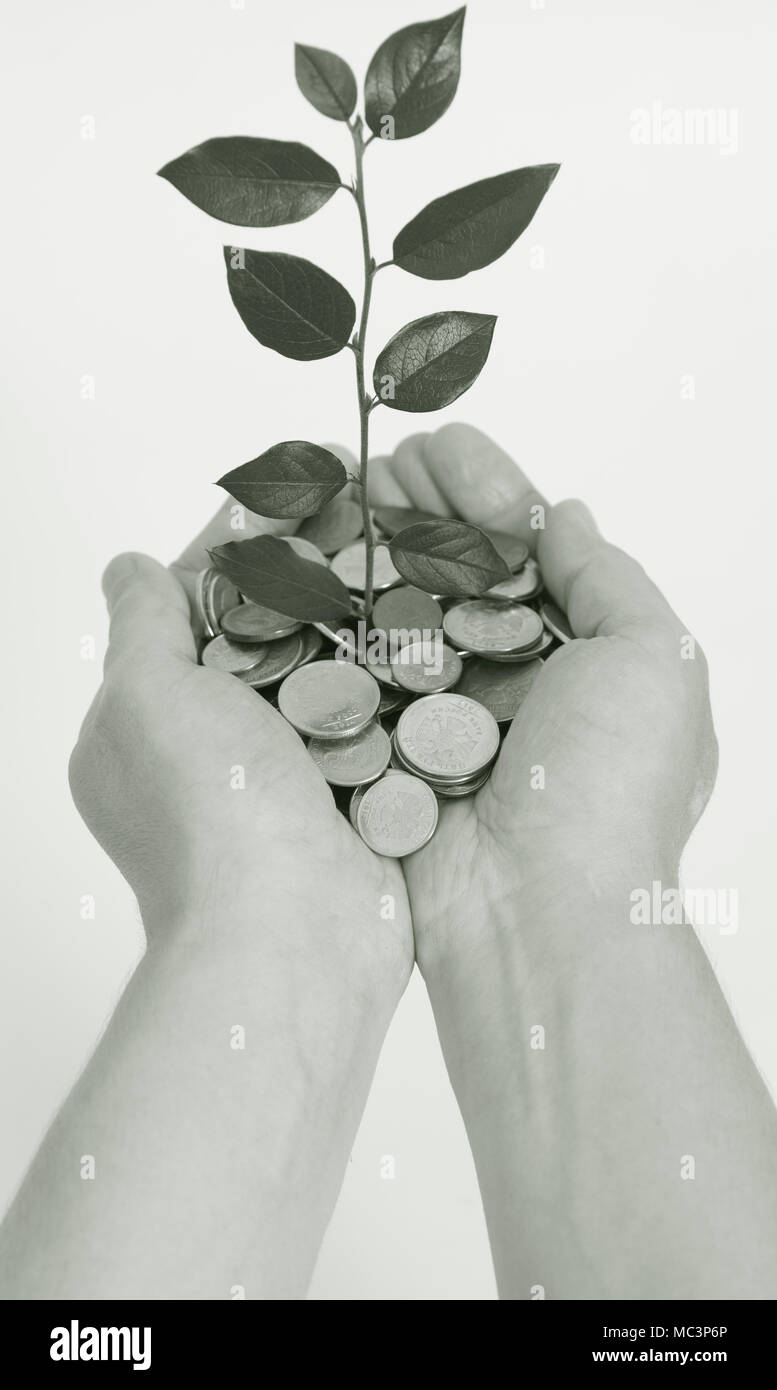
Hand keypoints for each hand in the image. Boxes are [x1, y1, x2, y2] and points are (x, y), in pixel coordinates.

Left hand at [68, 452, 412, 1004]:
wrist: (293, 935)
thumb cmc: (207, 814)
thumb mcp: (143, 699)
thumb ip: (141, 625)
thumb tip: (127, 565)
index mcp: (151, 722)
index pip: (196, 606)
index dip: (244, 544)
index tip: (298, 492)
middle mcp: (220, 747)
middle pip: (271, 632)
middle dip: (316, 574)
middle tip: (373, 512)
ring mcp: (292, 775)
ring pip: (332, 670)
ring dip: (366, 618)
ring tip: (416, 548)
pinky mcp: (357, 796)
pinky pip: (379, 719)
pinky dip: (403, 676)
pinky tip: (443, 622)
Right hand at [368, 424, 717, 972]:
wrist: (538, 912)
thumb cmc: (612, 787)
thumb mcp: (657, 661)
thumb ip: (608, 578)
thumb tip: (565, 515)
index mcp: (577, 659)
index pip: (524, 553)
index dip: (484, 493)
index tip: (441, 444)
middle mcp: (508, 683)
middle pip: (452, 573)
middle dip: (415, 508)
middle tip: (375, 458)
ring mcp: (439, 718)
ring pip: (396, 611)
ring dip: (366, 546)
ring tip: (334, 486)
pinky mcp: (381, 754)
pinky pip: (349, 671)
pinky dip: (326, 616)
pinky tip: (303, 559)